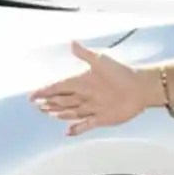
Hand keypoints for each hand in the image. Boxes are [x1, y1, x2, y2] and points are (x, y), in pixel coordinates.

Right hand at [30, 41, 152, 135]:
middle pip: (62, 100)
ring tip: (46, 113)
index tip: (33, 96)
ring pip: (70, 112)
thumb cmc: (121, 72)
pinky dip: (76, 129)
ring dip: (59, 113)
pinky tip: (67, 132)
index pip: (59, 87)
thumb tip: (71, 42)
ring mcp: (92, 108)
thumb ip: (85, 54)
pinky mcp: (101, 119)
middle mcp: (85, 95)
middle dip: (49, 103)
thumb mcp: (101, 60)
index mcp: (82, 81)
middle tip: (37, 105)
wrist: (140, 87)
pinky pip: (85, 125)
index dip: (46, 91)